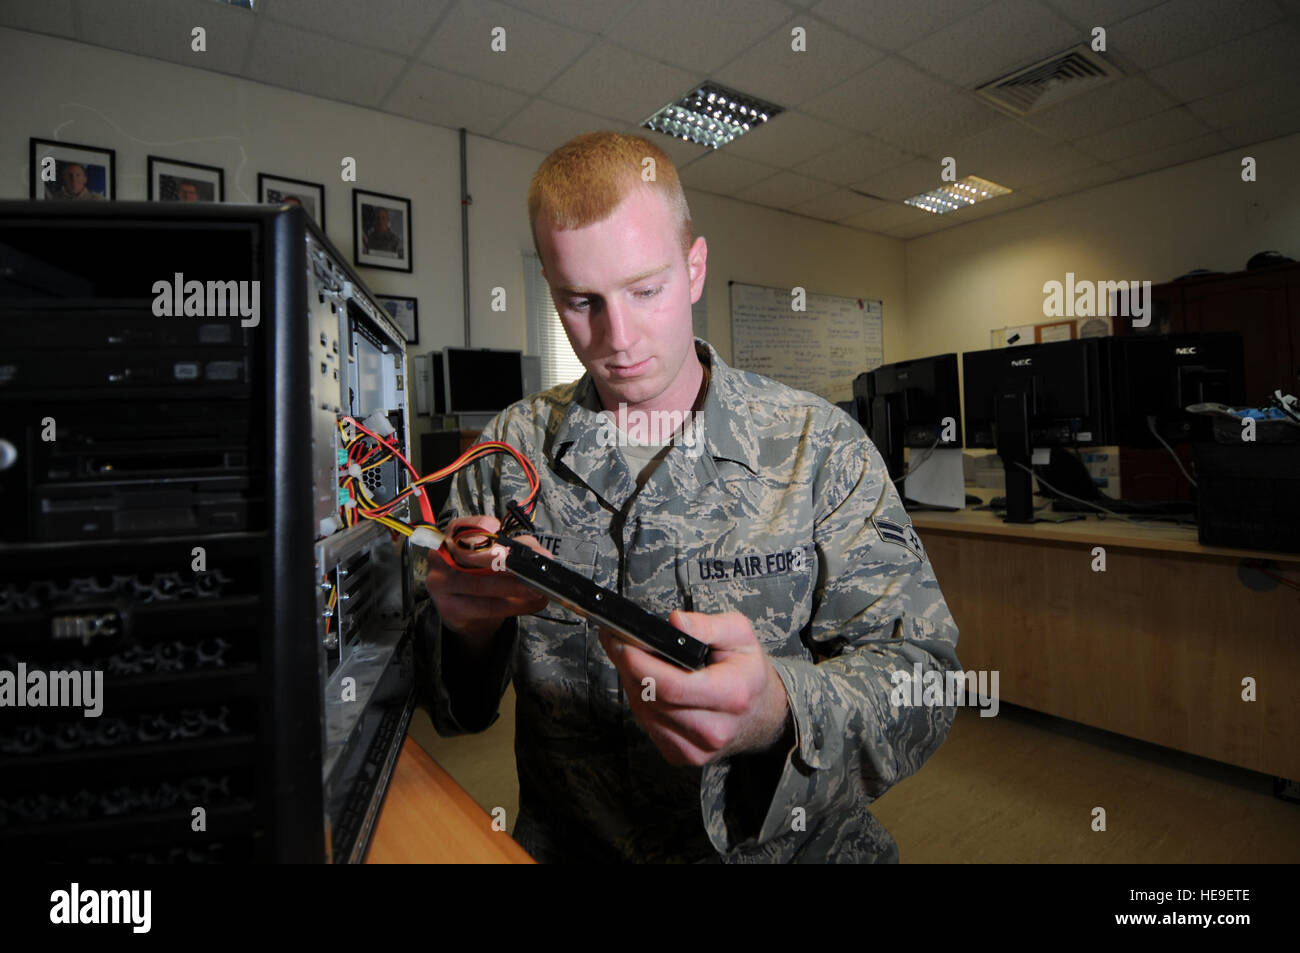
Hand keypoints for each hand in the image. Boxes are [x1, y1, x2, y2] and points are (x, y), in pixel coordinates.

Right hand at [424, 515, 549, 642]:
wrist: (465, 609)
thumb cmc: (480, 574)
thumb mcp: (496, 554)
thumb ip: (516, 547)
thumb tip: (537, 552)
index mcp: (452, 536)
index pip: (464, 528)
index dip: (483, 528)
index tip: (502, 533)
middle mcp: (441, 558)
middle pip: (471, 557)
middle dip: (506, 562)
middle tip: (533, 568)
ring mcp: (441, 584)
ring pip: (480, 585)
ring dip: (514, 588)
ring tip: (537, 589)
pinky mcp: (449, 608)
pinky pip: (485, 607)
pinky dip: (514, 605)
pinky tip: (532, 603)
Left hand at [598, 610, 790, 766]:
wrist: (760, 714)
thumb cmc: (746, 672)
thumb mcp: (739, 636)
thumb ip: (708, 626)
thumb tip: (675, 623)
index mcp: (731, 696)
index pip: (671, 686)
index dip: (639, 663)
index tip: (621, 642)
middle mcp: (714, 730)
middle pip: (652, 699)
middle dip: (628, 667)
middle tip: (617, 642)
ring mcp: (697, 749)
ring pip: (644, 712)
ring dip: (631, 683)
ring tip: (630, 659)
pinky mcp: (683, 756)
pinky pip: (648, 726)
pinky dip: (641, 702)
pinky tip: (645, 684)